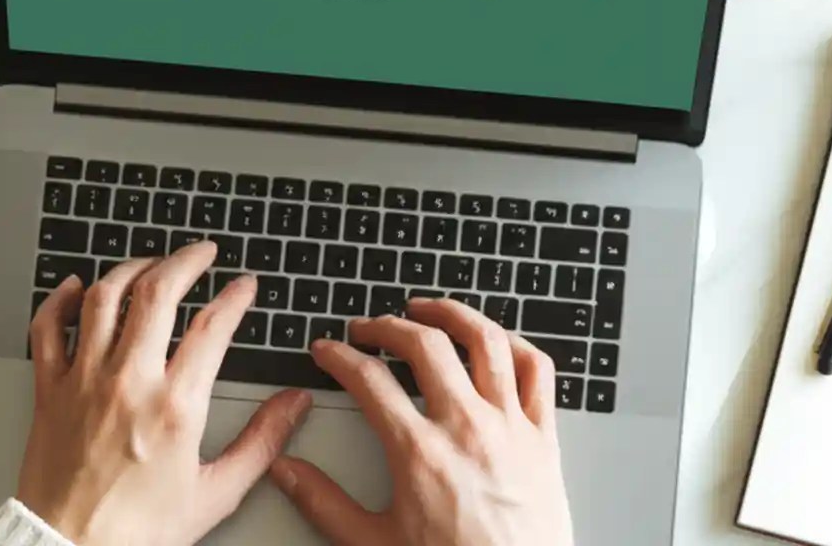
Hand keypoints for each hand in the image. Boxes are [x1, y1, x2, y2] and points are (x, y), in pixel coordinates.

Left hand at [18, 242, 311, 544]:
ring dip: (131, 269)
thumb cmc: (134, 532)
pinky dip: (60, 300)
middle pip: (157, 293)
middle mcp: (128, 382)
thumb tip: (293, 406)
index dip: (234, 297)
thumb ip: (261, 443)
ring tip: (151, 263)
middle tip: (201, 252)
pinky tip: (77, 288)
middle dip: (186, 260)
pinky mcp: (49, 390)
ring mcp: (84, 381)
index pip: (212, 327)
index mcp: (174, 407)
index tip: (243, 286)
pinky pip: (48, 328)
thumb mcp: (214, 493)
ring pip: (104, 298)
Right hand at [270, 298, 573, 545]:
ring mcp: (510, 426)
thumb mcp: (374, 543)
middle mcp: (466, 428)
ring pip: (485, 342)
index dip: (339, 357)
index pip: (368, 379)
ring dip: (452, 314)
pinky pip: (537, 370)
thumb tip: (287, 472)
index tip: (329, 351)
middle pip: (425, 345)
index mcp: (419, 451)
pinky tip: (496, 340)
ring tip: (427, 308)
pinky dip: (516, 344)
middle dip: (388, 325)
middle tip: (368, 327)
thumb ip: (324, 503)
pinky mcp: (545, 436)